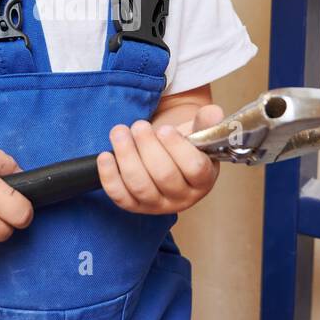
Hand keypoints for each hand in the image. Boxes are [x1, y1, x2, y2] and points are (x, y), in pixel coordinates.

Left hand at [96, 104, 224, 214]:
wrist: (167, 158)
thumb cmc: (184, 146)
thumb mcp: (199, 133)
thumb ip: (207, 122)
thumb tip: (213, 113)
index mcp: (203, 179)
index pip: (194, 168)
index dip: (178, 148)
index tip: (165, 129)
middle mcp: (182, 197)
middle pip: (164, 176)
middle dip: (147, 147)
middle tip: (139, 125)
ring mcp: (157, 205)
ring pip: (140, 186)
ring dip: (127, 156)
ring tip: (120, 132)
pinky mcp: (135, 207)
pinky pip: (120, 196)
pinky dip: (109, 176)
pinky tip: (106, 156)